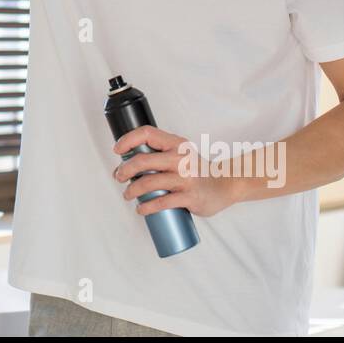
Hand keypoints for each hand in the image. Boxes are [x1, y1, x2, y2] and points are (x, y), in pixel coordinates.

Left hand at [112, 125, 236, 218]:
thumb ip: (159, 154)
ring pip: (149, 182)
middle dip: (124, 170)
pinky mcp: (190, 197)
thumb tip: (126, 164)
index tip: (117, 150)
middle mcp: (181, 158)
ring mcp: (186, 178)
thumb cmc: (196, 170)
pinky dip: (146, 207)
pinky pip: (162, 202)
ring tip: (127, 195)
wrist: (226, 185)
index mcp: (176, 143)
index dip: (127, 139)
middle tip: (118, 177)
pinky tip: (141, 209)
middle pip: (142, 160)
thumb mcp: (181, 154)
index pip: (147, 133)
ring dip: (131, 190)